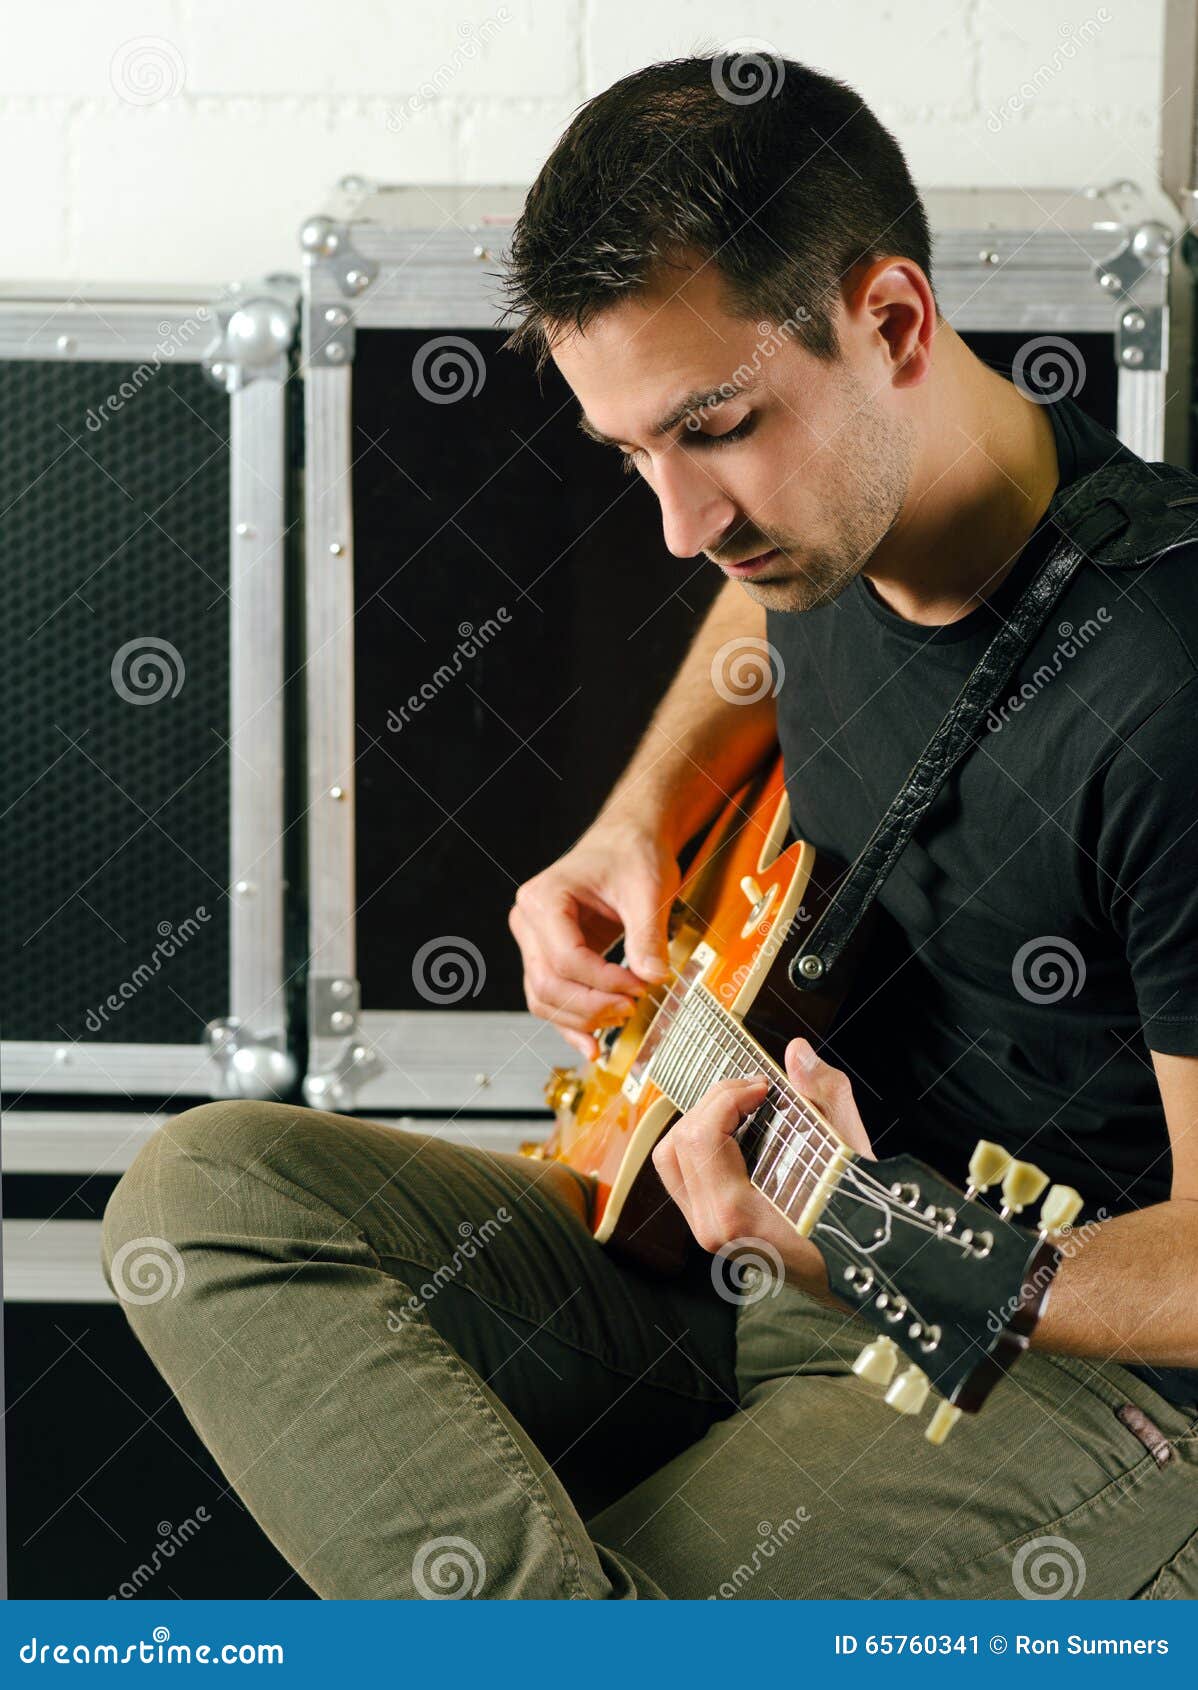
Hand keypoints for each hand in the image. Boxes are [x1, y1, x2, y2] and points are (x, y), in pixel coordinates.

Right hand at [509, 819, 680, 1059]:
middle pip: (549, 984)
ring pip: (544, 998)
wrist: (629, 839)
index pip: (567, 958)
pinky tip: (594, 1043)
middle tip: (633, 1009)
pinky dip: (572, 1022)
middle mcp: (529, 921)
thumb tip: (654, 978)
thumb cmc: (632, 852)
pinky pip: (552, 998)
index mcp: (544, 899)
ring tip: (621, 1021)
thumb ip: (648, 935)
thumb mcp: (648, 888)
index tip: (641, 987)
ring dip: (581, 1019)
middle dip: (592, 1005)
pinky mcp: (550, 956)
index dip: (605, 982)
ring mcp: (535, 941)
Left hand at [651, 1037, 874, 1297]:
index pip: (700, 1138)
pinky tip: (739, 1132)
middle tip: (755, 1091)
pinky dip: (702, 1143)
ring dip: (702, 1121)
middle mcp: (711, 1228)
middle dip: (714, 1104)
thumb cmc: (861, 1223)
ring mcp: (706, 1231)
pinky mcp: (710, 1228)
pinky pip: (684, 1175)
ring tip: (744, 1108)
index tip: (764, 1086)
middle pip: (678, 1142)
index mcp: (736, 1215)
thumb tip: (796, 1052)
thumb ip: (825, 1097)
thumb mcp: (854, 1155)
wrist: (861, 1280)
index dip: (726, 1098)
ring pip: (672, 1158)